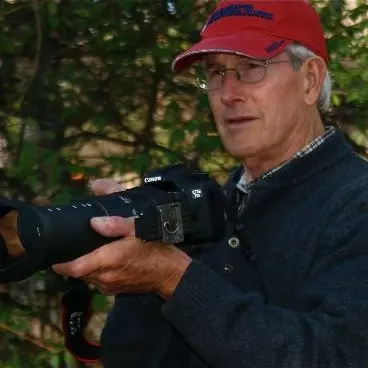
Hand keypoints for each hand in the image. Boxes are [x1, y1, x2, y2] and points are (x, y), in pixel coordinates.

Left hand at [52, 179, 191, 298]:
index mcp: (108, 260)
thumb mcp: (139, 228)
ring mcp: (108, 286)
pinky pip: (96, 281)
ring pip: (85, 277)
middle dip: (71, 260)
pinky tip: (102, 259)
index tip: (56, 250)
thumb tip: (94, 221)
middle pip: (76, 272)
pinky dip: (94, 271)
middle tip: (72, 244)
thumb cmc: (155, 248)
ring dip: (83, 266)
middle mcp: (104, 277)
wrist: (169, 273)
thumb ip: (115, 223)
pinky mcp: (114, 290)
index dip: (60, 261)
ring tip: (86, 250)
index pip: (72, 268)